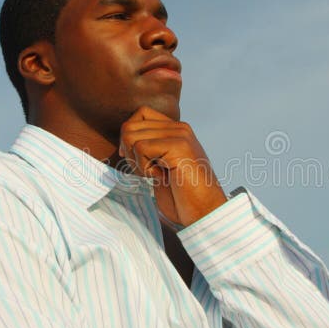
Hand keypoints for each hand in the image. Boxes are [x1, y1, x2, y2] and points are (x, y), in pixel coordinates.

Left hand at [119, 106, 226, 226]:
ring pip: (131, 136)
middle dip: (128, 153)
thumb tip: (124, 142)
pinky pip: (140, 148)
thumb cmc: (182, 197)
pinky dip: (144, 167)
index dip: (129, 137)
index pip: (140, 114)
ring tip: (155, 174)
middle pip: (130, 126)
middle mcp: (179, 128)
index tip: (135, 160)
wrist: (204, 212)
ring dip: (136, 161)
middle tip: (146, 172)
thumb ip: (149, 150)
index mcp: (176, 130)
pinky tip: (161, 177)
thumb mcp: (161, 167)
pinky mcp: (178, 146)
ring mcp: (180, 135)